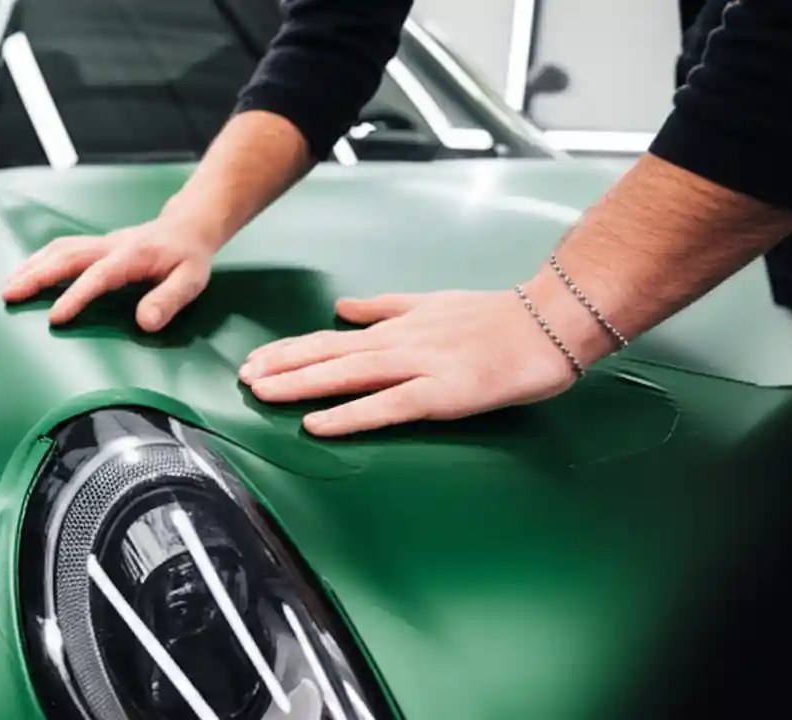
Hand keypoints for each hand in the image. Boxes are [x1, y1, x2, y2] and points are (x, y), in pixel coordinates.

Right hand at [1, 216, 222, 331]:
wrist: (188, 226)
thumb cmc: (189, 257)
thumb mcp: (191, 280)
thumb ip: (168, 300)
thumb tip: (145, 323)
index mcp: (133, 255)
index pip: (99, 276)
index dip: (76, 296)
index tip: (55, 317)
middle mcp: (110, 245)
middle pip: (67, 256)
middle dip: (36, 275)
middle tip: (9, 295)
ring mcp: (100, 242)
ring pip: (59, 249)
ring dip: (31, 267)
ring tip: (7, 288)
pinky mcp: (94, 245)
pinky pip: (61, 248)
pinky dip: (38, 260)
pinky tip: (23, 274)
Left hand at [239, 289, 588, 436]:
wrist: (550, 322)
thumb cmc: (496, 316)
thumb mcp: (431, 303)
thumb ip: (384, 308)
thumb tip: (342, 308)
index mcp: (395, 327)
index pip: (331, 340)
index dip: (290, 350)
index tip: (254, 359)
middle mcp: (398, 343)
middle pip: (328, 356)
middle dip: (282, 367)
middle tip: (241, 379)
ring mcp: (418, 367)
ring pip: (347, 376)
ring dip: (301, 384)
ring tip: (261, 393)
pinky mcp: (441, 393)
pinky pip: (386, 406)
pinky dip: (349, 414)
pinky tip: (317, 424)